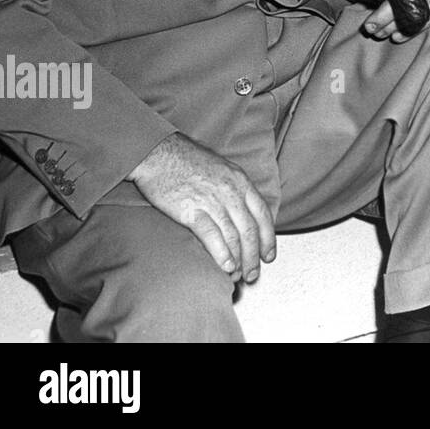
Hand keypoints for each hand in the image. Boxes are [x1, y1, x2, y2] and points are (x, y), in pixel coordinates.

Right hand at [128, 132, 275, 282]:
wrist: (160, 153)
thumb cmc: (188, 160)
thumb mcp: (222, 167)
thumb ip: (235, 188)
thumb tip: (244, 211)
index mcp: (240, 180)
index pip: (262, 214)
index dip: (269, 238)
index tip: (269, 254)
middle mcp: (231, 191)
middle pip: (250, 229)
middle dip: (254, 255)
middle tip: (254, 273)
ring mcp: (212, 201)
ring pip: (234, 236)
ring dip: (239, 259)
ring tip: (239, 275)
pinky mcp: (191, 211)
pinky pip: (212, 236)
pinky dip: (221, 254)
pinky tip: (225, 266)